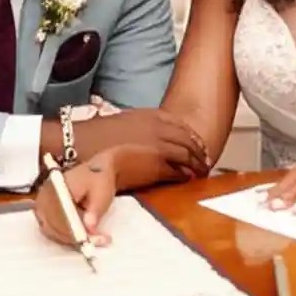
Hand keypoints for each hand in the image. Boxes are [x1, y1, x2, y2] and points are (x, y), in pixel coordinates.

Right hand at [33, 145, 190, 245]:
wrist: (102, 163)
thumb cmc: (104, 172)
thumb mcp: (103, 187)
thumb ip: (96, 206)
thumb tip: (90, 228)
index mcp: (59, 187)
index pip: (61, 217)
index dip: (77, 232)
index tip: (99, 240)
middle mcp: (47, 196)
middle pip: (56, 228)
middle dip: (77, 239)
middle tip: (100, 244)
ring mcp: (45, 205)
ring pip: (56, 232)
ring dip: (76, 240)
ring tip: (99, 242)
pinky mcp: (49, 212)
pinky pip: (56, 231)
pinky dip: (71, 238)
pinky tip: (88, 239)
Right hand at [74, 109, 211, 176]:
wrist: (89, 146)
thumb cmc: (101, 135)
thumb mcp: (126, 120)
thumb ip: (143, 124)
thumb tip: (152, 132)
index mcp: (152, 117)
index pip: (181, 125)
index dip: (193, 135)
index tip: (199, 143)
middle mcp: (159, 130)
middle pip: (188, 141)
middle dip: (200, 151)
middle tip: (206, 159)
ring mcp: (160, 147)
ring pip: (187, 156)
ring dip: (197, 165)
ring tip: (202, 171)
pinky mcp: (156, 165)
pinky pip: (177, 171)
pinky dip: (185, 175)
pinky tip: (188, 179)